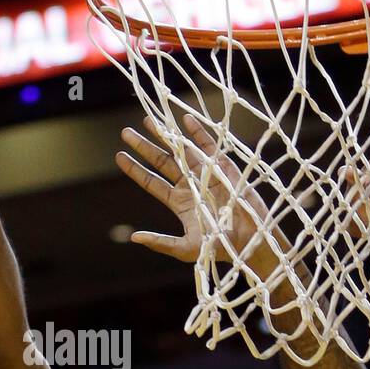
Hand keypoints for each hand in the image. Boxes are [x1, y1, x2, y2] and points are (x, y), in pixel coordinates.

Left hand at [116, 114, 272, 265]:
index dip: (135, 170)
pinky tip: (184, 119)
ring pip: (181, 150)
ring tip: (148, 120)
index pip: (151, 182)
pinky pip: (208, 146)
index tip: (119, 156)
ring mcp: (206, 174)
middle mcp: (189, 185)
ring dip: (165, 135)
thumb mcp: (186, 249)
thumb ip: (161, 242)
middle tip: (126, 132)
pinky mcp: (223, 167)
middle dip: (144, 147)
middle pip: (161, 161)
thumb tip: (134, 237)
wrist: (250, 240)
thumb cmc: (219, 248)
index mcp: (178, 202)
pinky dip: (198, 133)